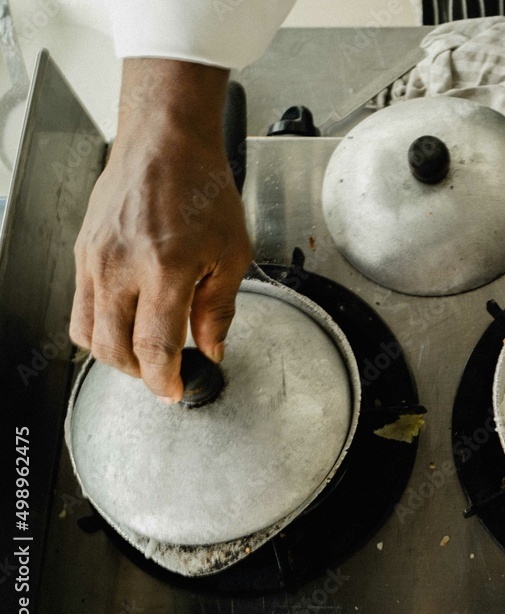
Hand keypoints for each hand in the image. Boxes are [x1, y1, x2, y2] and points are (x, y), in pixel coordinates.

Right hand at [70, 59, 251, 402]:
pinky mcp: (82, 252)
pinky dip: (101, 327)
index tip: (176, 390)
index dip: (165, 380)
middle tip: (164, 375)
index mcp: (164, 268)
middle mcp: (120, 267)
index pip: (154, 348)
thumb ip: (220, 308)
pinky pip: (80, 306)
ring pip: (87, 334)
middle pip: (113, 350)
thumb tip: (212, 349)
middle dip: (140, 374)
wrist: (165, 142)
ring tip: (146, 352)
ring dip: (115, 356)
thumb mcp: (232, 252)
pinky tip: (128, 321)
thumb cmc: (202, 188)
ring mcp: (94, 260)